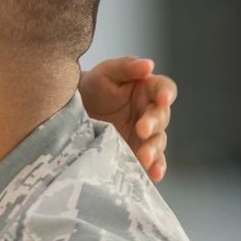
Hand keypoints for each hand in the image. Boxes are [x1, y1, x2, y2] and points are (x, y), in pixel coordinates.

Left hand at [78, 57, 174, 182]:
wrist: (74, 114)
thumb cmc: (93, 87)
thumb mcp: (105, 72)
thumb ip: (126, 67)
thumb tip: (148, 65)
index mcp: (148, 90)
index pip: (164, 89)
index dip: (166, 93)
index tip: (163, 98)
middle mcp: (150, 113)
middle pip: (161, 119)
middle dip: (153, 125)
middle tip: (142, 130)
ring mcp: (144, 136)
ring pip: (157, 143)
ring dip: (153, 150)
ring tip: (144, 158)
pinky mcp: (136, 154)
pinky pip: (150, 162)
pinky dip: (154, 169)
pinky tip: (153, 175)